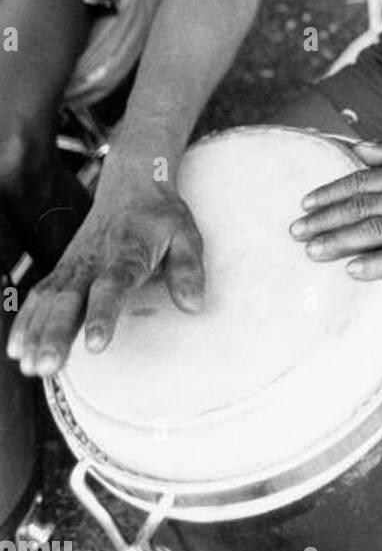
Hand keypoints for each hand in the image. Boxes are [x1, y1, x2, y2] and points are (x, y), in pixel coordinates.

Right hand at [7, 176, 204, 377]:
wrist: (133, 183)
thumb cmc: (161, 216)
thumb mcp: (186, 235)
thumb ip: (188, 269)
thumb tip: (194, 305)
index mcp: (127, 253)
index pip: (112, 286)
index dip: (103, 314)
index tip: (95, 343)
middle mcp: (94, 260)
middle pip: (70, 298)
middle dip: (56, 333)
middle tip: (46, 366)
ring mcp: (74, 264)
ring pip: (49, 300)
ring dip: (37, 333)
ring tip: (30, 366)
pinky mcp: (63, 268)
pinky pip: (39, 294)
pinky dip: (26, 320)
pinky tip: (17, 348)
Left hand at [290, 141, 381, 281]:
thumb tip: (356, 148)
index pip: (363, 180)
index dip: (331, 191)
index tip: (305, 203)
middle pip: (362, 205)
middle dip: (325, 218)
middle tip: (296, 230)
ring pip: (376, 230)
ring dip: (340, 240)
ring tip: (312, 251)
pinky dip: (375, 263)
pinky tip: (353, 270)